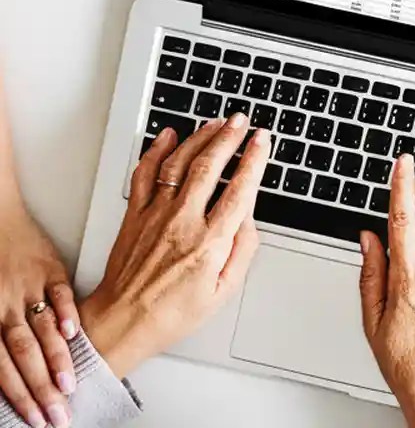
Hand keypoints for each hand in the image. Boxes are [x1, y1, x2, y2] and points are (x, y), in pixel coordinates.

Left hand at [0, 210, 78, 427]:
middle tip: (56, 415)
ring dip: (57, 361)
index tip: (35, 418)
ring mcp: (28, 287)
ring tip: (70, 387)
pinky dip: (67, 313)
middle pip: (23, 356)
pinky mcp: (50, 268)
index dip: (18, 395)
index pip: (1, 368)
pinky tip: (76, 334)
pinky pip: (60, 293)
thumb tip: (3, 373)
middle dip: (41, 390)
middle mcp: (4, 307)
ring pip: (42, 330)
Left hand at [78, 116, 269, 377]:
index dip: (254, 159)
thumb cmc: (172, 313)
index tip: (262, 141)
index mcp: (210, 241)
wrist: (123, 321)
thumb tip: (249, 219)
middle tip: (241, 122)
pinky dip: (156, 150)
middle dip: (229, 137)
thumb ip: (242, 250)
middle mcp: (182, 221)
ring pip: (179, 162)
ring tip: (215, 123)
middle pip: (209, 165)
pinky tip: (168, 136)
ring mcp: (155, 215)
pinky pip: (145, 173)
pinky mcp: (135, 215)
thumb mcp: (223, 291)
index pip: (239, 188)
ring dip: (200, 137)